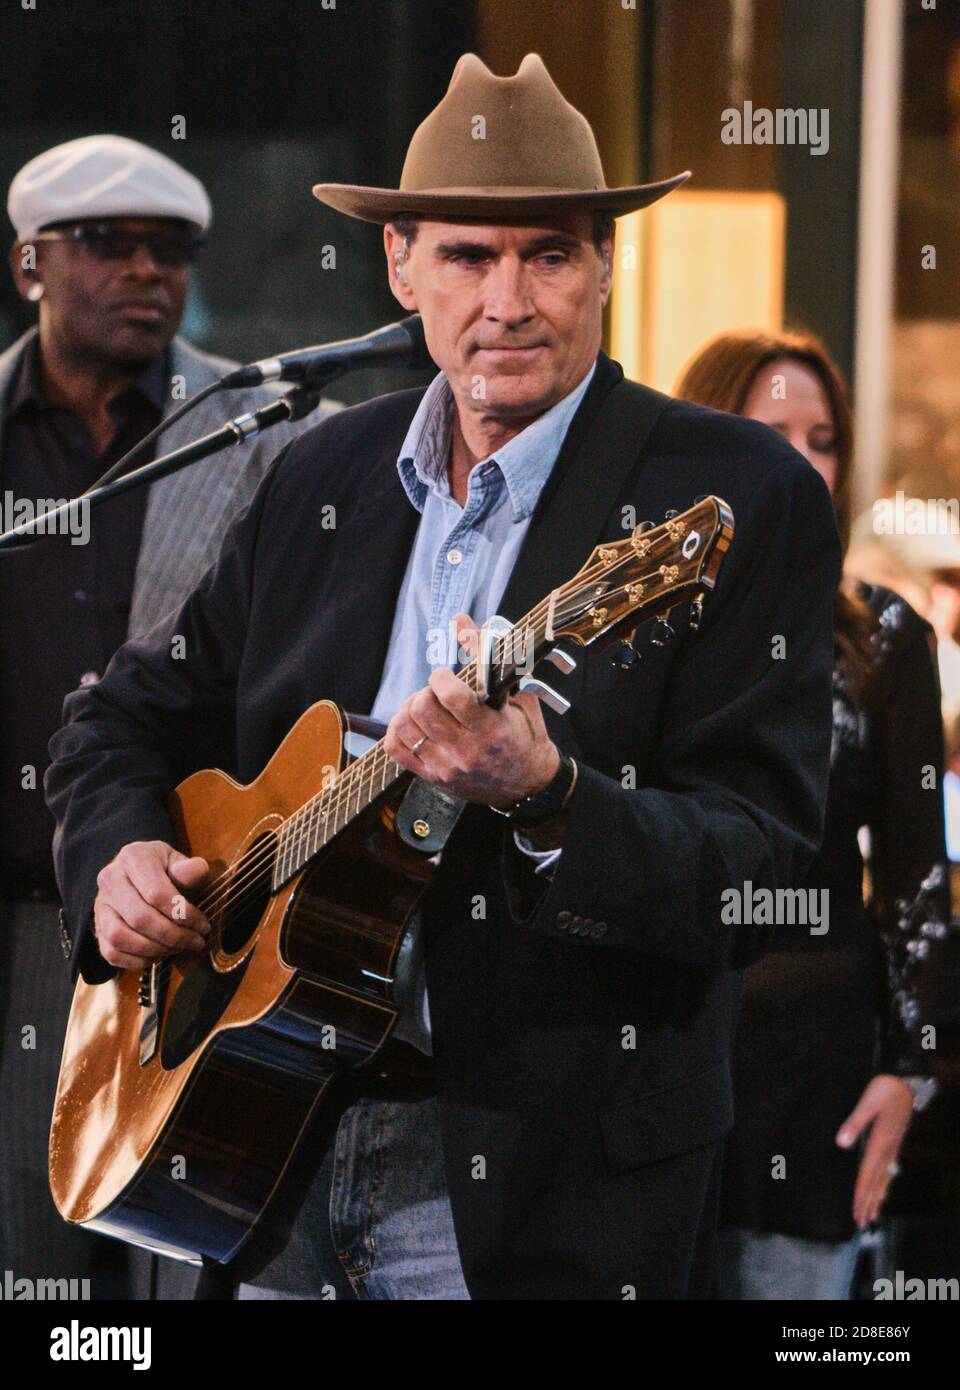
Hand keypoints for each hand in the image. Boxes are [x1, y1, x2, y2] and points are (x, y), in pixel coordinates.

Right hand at [93, 840, 210, 970]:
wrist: (134, 873)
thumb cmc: (162, 868)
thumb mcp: (178, 861)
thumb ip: (190, 868)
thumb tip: (197, 871)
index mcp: (133, 857)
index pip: (156, 893)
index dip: (183, 914)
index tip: (203, 926)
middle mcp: (110, 879)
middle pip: (140, 918)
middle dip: (173, 936)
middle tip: (196, 942)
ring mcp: (100, 905)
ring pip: (121, 937)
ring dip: (155, 950)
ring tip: (178, 948)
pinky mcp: (98, 927)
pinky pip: (111, 953)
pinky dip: (136, 961)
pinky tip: (158, 956)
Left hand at [384, 612, 560, 807]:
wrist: (528, 784)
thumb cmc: (524, 735)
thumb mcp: (516, 696)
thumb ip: (486, 656)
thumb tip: (460, 620)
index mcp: (491, 729)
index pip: (451, 696)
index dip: (440, 678)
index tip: (445, 677)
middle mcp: (467, 751)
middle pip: (421, 709)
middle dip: (425, 692)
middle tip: (436, 693)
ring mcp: (447, 767)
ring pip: (404, 727)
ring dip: (410, 709)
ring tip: (426, 708)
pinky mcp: (433, 777)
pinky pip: (395, 749)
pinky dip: (398, 731)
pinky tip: (415, 726)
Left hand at [836, 1074, 914, 1228]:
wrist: (905, 1083)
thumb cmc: (884, 1090)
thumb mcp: (868, 1102)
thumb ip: (854, 1122)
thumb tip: (841, 1143)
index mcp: (880, 1142)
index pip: (867, 1174)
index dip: (861, 1194)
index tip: (856, 1212)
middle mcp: (888, 1150)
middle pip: (876, 1182)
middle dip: (868, 1203)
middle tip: (862, 1224)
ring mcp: (893, 1148)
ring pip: (884, 1179)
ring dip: (877, 1198)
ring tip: (873, 1216)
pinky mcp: (893, 1144)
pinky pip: (888, 1171)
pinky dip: (884, 1185)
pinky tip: (883, 1190)